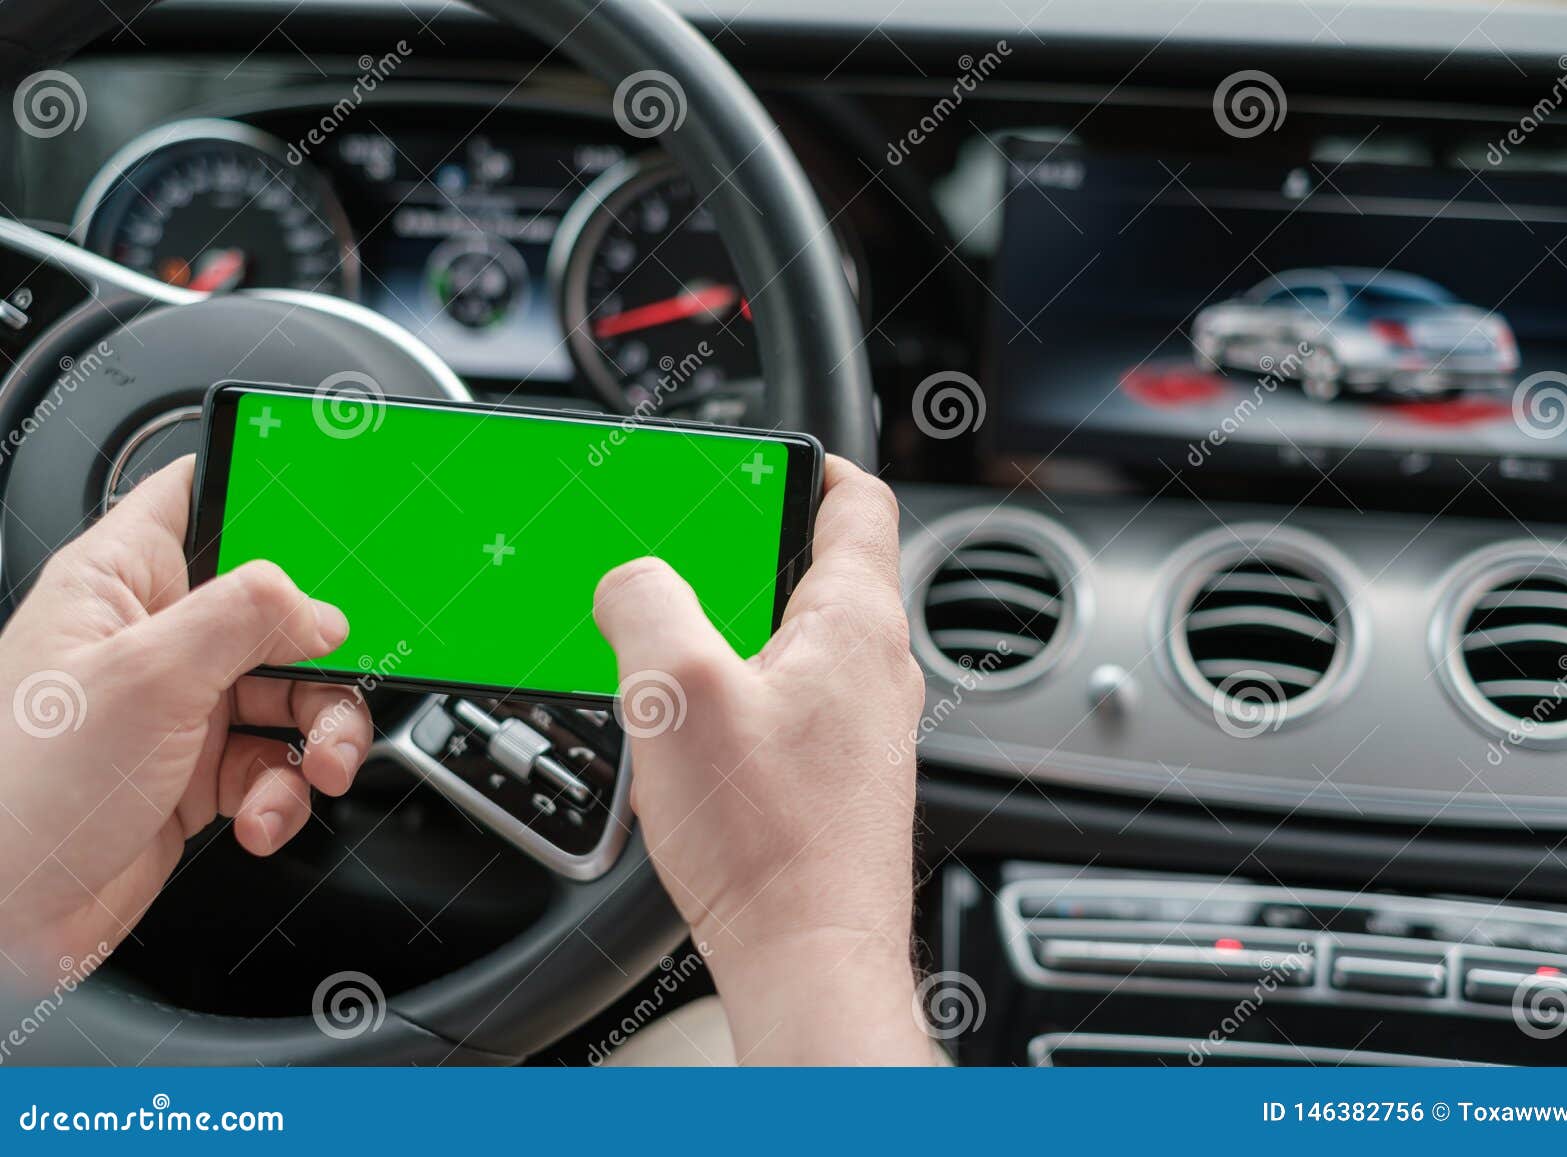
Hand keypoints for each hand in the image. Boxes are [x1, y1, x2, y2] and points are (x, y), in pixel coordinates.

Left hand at [0, 457, 371, 983]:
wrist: (0, 924)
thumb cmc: (21, 792)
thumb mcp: (147, 677)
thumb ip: (246, 618)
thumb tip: (319, 606)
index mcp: (119, 582)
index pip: (199, 496)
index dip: (266, 497)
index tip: (333, 524)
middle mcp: (153, 639)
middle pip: (277, 613)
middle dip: (323, 656)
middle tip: (339, 680)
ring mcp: (178, 709)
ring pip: (291, 696)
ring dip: (320, 736)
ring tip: (319, 772)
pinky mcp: (196, 775)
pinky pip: (275, 765)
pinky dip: (286, 793)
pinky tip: (264, 817)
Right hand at [594, 456, 931, 1063]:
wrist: (810, 959)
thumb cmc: (770, 843)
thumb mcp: (679, 693)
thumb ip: (647, 605)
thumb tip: (631, 580)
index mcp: (855, 624)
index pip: (860, 499)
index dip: (811, 462)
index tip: (759, 459)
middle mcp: (877, 669)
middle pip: (821, 567)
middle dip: (746, 551)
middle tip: (681, 558)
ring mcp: (863, 725)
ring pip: (799, 639)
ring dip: (736, 627)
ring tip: (670, 646)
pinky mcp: (838, 774)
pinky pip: (791, 700)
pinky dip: (743, 688)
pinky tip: (691, 725)